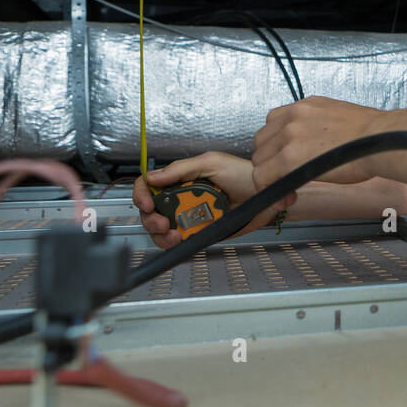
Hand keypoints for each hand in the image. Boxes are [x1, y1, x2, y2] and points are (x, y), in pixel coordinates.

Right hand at [132, 151, 296, 249]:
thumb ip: (180, 169)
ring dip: (159, 234)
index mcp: (180, 179)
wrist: (265, 195)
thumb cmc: (243, 174)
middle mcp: (180, 199)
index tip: (148, 204)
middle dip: (150, 218)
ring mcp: (188, 217)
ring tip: (172, 233)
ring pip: (160, 229)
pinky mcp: (199, 233)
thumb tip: (152, 177)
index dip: (142, 195)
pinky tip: (179, 239)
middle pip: (150, 211)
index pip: (149, 186)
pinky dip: (172, 243)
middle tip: (162, 222)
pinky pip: (178, 241)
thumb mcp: (211, 163)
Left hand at [252, 96, 381, 193]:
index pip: (274, 123)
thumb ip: (321, 125)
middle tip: (290, 177)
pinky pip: (262, 177)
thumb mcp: (341, 117)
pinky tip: (289, 197)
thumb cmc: (374, 136)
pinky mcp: (288, 158)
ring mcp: (288, 136)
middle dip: (272, 161)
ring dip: (271, 176)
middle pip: (262, 141)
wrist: (382, 140)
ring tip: (291, 189)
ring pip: (260, 160)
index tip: (290, 160)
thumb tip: (319, 142)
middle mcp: (293, 116)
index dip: (278, 145)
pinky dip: (271, 190)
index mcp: (306, 106)